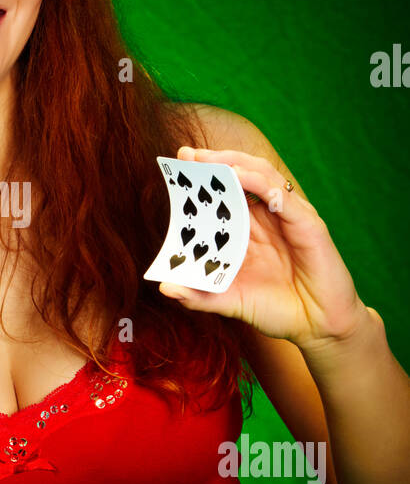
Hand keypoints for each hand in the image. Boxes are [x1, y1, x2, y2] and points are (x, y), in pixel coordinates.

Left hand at [157, 147, 368, 349]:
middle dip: (213, 161)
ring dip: (233, 163)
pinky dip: (259, 182)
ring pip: (261, 176)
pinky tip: (238, 175)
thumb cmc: (277, 310)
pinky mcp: (308, 224)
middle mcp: (269, 217)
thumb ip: (200, 295)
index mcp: (250, 228)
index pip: (225, 192)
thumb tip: (165, 289)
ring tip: (205, 159)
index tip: (177, 163)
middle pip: (241, 175)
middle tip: (185, 154)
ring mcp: (289, 217)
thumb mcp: (230, 302)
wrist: (319, 329)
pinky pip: (282, 197)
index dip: (204, 176)